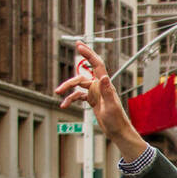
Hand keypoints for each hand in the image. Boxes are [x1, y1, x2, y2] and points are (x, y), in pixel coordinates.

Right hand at [54, 41, 146, 158]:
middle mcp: (100, 86)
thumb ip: (106, 91)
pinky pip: (78, 96)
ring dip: (68, 88)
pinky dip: (70, 99)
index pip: (96, 65)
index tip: (79, 45)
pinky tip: (63, 105)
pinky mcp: (93, 100)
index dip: (88, 54)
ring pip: (78, 86)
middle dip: (75, 71)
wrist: (118, 132)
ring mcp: (96, 93)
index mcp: (105, 85)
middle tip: (67, 66)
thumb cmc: (117, 121)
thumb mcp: (110, 106)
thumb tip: (103, 77)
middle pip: (83, 75)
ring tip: (57, 93)